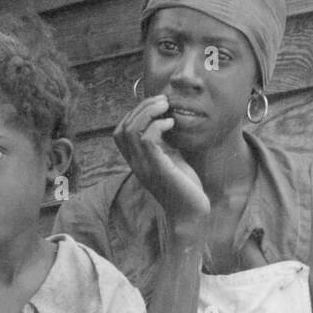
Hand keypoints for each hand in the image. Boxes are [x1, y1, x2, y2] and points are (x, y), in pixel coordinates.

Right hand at [113, 95, 210, 224]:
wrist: (193, 212)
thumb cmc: (184, 186)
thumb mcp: (171, 158)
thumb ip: (164, 142)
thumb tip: (166, 120)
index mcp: (136, 160)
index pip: (120, 132)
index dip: (134, 113)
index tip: (155, 107)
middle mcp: (136, 163)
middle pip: (123, 127)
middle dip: (141, 107)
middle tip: (162, 100)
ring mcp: (145, 166)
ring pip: (131, 130)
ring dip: (148, 112)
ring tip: (165, 106)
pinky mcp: (158, 169)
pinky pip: (146, 139)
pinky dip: (157, 125)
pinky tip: (171, 124)